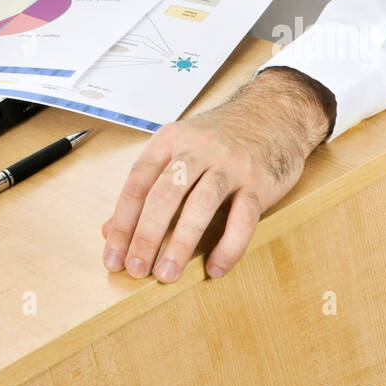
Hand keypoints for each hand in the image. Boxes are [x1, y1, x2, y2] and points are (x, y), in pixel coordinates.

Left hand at [101, 66, 334, 282]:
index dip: (122, 222)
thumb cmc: (222, 136)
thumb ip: (147, 186)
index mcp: (171, 140)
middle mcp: (198, 149)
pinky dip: (228, 247)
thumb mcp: (179, 148)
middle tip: (136, 269)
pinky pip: (243, 218)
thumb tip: (110, 229)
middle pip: (164, 194)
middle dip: (146, 235)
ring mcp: (230, 164)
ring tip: (167, 274)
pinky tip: (215, 268)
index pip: (138, 182)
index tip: (112, 255)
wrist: (275, 111)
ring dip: (181, 243)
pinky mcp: (259, 181)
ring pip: (200, 204)